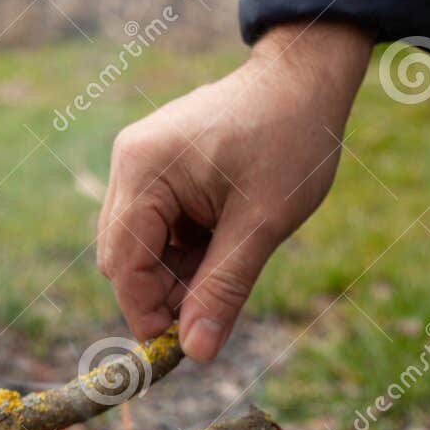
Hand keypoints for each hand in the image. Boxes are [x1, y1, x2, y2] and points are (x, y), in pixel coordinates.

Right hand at [97, 20, 372, 361]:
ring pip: (139, 247)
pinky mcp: (157, 168)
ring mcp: (140, 164)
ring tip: (224, 273)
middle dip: (160, 295)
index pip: (123, 264)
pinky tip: (221, 249)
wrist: (307, 77)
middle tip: (208, 315)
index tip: (180, 350)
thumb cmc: (291, 139)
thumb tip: (196, 353)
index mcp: (144, 170)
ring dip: (174, 274)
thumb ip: (223, 288)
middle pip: (122, 258)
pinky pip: (156, 228)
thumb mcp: (262, 224)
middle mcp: (130, 164)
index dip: (146, 313)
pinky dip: (182, 252)